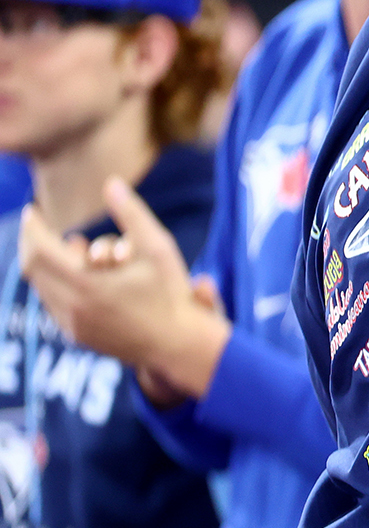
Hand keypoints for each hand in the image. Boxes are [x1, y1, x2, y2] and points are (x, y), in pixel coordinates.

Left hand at [17, 177, 229, 403]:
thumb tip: (112, 182)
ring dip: (44, 264)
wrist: (177, 345)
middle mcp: (71, 306)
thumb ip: (132, 213)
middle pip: (33, 268)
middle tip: (38, 226)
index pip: (40, 249)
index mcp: (86, 283)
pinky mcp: (76, 336)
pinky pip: (52, 305)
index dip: (33, 227)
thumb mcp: (158, 246)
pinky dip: (54, 285)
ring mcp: (71, 324)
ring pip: (40, 288)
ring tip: (62, 248)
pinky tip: (74, 275)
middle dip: (31, 243)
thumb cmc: (171, 293)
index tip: (34, 210)